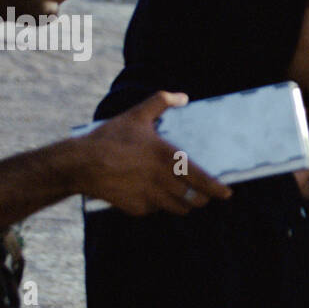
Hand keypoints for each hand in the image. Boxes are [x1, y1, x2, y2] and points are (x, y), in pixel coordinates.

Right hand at [77, 91, 232, 214]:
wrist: (81, 164)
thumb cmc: (110, 138)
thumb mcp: (136, 115)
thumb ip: (161, 102)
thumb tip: (183, 97)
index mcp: (167, 158)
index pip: (201, 179)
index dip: (217, 188)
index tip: (227, 193)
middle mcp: (162, 180)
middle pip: (194, 199)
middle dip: (202, 198)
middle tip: (204, 195)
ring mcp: (150, 197)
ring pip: (178, 208)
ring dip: (184, 205)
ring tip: (185, 199)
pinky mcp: (137, 208)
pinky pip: (154, 210)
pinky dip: (158, 205)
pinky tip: (152, 196)